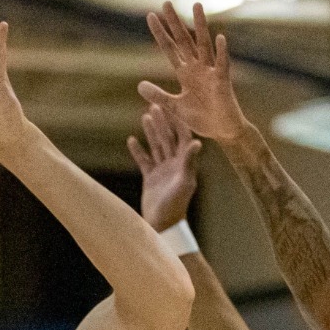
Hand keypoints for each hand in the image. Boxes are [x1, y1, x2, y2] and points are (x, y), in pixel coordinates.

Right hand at [130, 103, 200, 231]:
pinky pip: (144, 161)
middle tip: (154, 105)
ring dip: (150, 132)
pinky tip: (131, 139)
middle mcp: (175, 165)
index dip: (177, 121)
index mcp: (185, 163)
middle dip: (162, 122)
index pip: (182, 137)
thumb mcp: (184, 183)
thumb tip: (197, 143)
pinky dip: (138, 151)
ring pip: (156, 146)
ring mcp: (163, 171)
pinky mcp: (151, 179)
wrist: (162, 225)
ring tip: (144, 116)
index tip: (172, 106)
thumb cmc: (175, 206)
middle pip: (168, 138)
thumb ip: (189, 162)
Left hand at [139, 2, 248, 142]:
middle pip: (184, 41)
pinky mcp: (223, 82)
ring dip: (200, 26)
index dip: (160, 34)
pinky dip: (222, 52)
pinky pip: (222, 64)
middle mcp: (197, 68)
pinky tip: (220, 37)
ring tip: (197, 6)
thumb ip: (158, 95)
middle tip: (166, 3)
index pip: (169, 49)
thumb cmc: (202, 118)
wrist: (221, 131)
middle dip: (175, 23)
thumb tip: (139, 85)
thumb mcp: (174, 107)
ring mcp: (210, 72)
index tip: (150, 16)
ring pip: (204, 45)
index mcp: (185, 73)